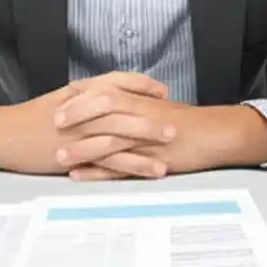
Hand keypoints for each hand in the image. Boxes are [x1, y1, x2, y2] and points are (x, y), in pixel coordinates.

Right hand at [0, 72, 176, 174]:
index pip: (116, 81)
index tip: (161, 90)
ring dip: (150, 137)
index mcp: (78, 91)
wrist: (1, 136)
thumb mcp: (56, 101)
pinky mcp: (78, 153)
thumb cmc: (26, 120)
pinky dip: (137, 163)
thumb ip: (81, 98)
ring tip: (173, 144)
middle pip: (125, 105)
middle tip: (176, 118)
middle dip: (153, 112)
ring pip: (123, 131)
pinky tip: (153, 168)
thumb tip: (103, 97)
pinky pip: (114, 158)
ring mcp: (81, 131)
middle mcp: (83, 108)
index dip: (141, 85)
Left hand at [55, 82, 266, 180]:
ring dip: (81, 148)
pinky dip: (98, 171)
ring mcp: (144, 140)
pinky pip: (120, 167)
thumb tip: (102, 100)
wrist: (213, 135)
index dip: (80, 97)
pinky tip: (79, 175)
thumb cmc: (184, 122)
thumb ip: (130, 103)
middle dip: (75, 117)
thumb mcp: (155, 106)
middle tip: (52, 123)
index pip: (104, 92)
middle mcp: (140, 116)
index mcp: (140, 100)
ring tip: (58, 157)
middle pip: (102, 111)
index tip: (59, 100)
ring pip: (108, 140)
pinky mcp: (150, 160)